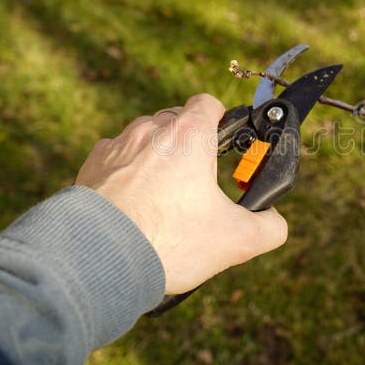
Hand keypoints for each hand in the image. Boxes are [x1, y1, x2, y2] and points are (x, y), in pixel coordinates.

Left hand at [75, 94, 287, 294]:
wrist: (98, 261)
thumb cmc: (169, 242)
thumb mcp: (235, 240)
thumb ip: (269, 227)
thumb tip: (274, 223)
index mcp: (188, 135)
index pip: (208, 103)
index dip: (220, 120)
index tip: (224, 145)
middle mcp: (149, 130)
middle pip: (176, 122)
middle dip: (189, 146)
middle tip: (197, 183)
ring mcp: (116, 146)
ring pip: (144, 140)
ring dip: (155, 160)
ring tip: (161, 200)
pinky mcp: (90, 167)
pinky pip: (116, 160)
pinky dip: (126, 176)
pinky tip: (131, 208)